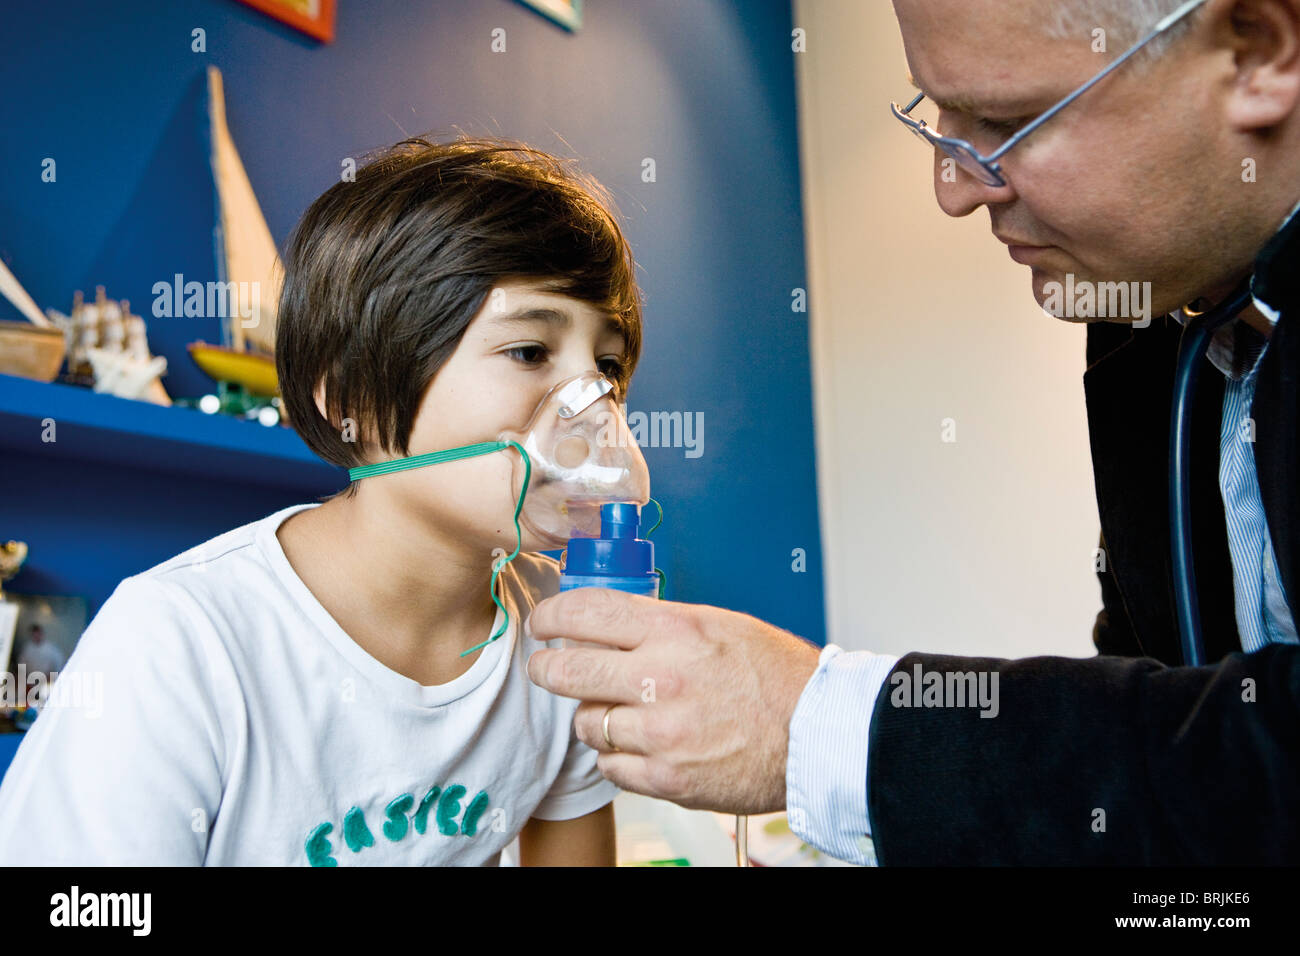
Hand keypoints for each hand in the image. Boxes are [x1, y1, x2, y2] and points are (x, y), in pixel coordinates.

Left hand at [525, 587, 820, 814]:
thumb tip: (607, 625)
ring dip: (594, 718)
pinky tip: (642, 745)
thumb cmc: (777, 677)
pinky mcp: (667, 778)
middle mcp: (663, 678)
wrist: (818, 734)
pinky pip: (611, 766)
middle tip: (546, 669)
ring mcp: (662, 732)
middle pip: (567, 671)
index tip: (543, 622)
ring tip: (620, 712)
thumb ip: (660, 625)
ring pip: (587, 724)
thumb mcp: (719, 625)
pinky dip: (618, 757)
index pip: (586, 612)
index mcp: (676, 631)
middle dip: (547, 669)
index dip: (552, 616)